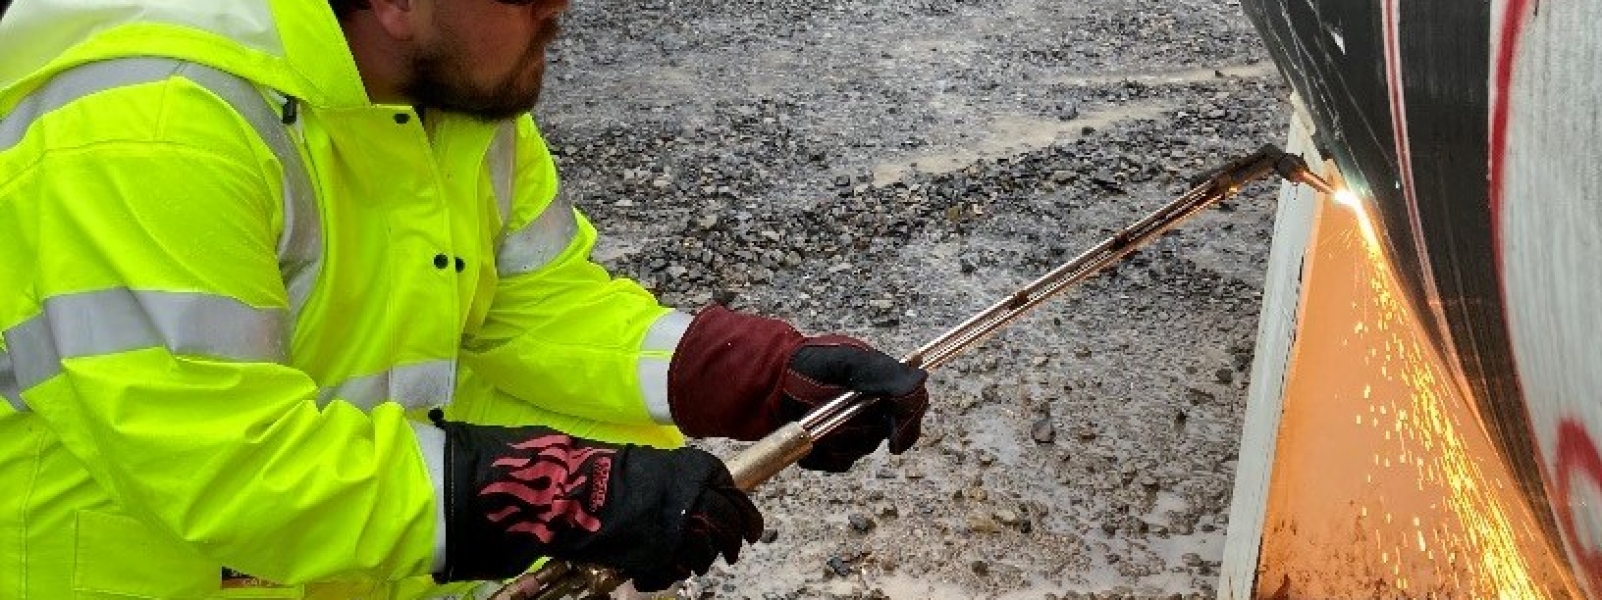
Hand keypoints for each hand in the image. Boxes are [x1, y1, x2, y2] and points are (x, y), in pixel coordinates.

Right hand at [432, 421, 762, 589]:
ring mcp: (687, 522)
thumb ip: (679, 486)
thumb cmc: (604, 477)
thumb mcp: (651, 471)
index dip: (744, 515)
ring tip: (683, 562)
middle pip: (734, 524)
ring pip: (711, 550)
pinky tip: (654, 570)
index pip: (734, 495)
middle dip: (737, 539)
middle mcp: (700, 493)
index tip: (748, 527)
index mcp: (698, 467)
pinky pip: (682, 568)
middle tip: (735, 550)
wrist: (573, 491)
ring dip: (702, 559)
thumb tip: (698, 505)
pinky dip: (671, 573)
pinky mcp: (668, 549)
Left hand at [668, 304, 929, 471]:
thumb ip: (884, 373)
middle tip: (833, 413)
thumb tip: (921, 381)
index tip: (894, 435)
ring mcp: (854, 430)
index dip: (906, 422)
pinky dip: (822, 455)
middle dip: (858, 429)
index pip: (912, 407)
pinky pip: (838, 463)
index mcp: (883, 383)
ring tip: (814, 418)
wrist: (768, 382)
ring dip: (837, 441)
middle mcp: (873, 408)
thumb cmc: (807, 363)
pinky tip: (810, 438)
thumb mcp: (846, 360)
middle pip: (888, 435)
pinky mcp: (834, 450)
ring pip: (860, 451)